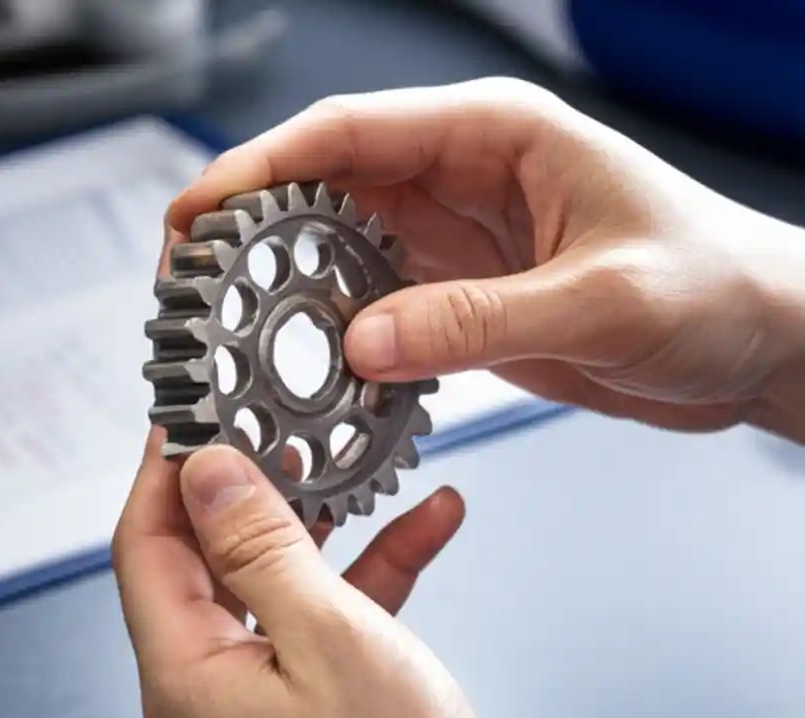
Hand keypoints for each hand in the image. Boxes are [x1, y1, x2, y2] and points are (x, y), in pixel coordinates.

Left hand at [112, 428, 474, 717]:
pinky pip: (334, 615)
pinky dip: (377, 566)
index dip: (165, 467)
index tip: (191, 407)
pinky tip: (426, 522)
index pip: (147, 541)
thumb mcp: (331, 642)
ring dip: (319, 515)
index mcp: (188, 671)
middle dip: (250, 480)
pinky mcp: (321, 699)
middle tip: (277, 417)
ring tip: (347, 458)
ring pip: (276, 577)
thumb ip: (263, 550)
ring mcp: (265, 692)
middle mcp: (211, 683)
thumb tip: (208, 470)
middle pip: (209, 553)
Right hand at [167, 78, 804, 442]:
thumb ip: (481, 320)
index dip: (258, 168)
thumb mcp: (604, 300)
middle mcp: (458, 176)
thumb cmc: (715, 285)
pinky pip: (366, 302)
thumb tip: (366, 341)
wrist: (759, 341)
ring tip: (225, 328)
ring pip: (331, 247)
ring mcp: (450, 237)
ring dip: (276, 285)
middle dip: (245, 229)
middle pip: (319, 185)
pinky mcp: (452, 294)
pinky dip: (325, 332)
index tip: (199, 212)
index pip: (347, 132)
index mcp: (492, 133)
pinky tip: (300, 364)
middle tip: (189, 283)